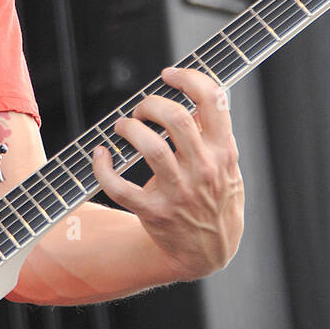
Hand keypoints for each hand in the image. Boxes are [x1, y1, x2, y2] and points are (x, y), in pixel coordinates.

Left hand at [90, 65, 243, 280]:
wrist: (208, 253)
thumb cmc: (215, 200)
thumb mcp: (229, 166)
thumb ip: (215, 134)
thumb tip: (193, 94)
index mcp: (224, 152)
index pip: (213, 100)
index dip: (188, 78)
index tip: (169, 75)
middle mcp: (203, 170)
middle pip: (176, 118)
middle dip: (150, 104)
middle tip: (140, 109)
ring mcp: (178, 192)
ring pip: (150, 147)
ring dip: (129, 129)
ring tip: (122, 127)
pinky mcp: (153, 212)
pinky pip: (119, 186)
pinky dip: (103, 167)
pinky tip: (101, 155)